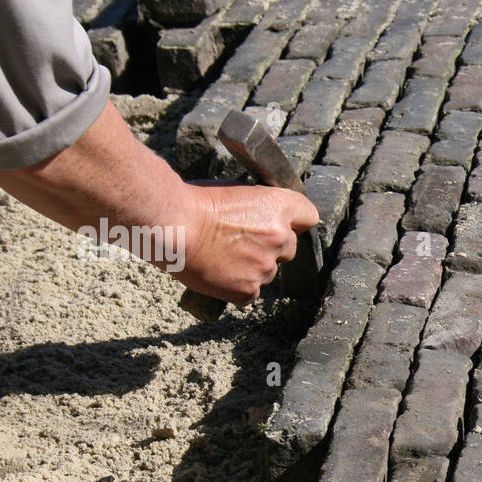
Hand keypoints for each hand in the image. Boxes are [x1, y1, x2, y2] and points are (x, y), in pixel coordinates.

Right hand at [174, 182, 319, 306]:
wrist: (173, 226)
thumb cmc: (194, 203)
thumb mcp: (234, 189)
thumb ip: (258, 205)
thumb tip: (262, 215)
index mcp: (280, 207)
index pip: (308, 216)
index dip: (294, 221)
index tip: (282, 223)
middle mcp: (280, 238)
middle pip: (289, 248)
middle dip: (271, 247)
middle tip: (240, 241)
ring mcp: (266, 267)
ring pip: (268, 271)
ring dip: (252, 267)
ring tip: (221, 255)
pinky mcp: (249, 290)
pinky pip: (250, 292)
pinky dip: (236, 286)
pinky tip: (217, 273)